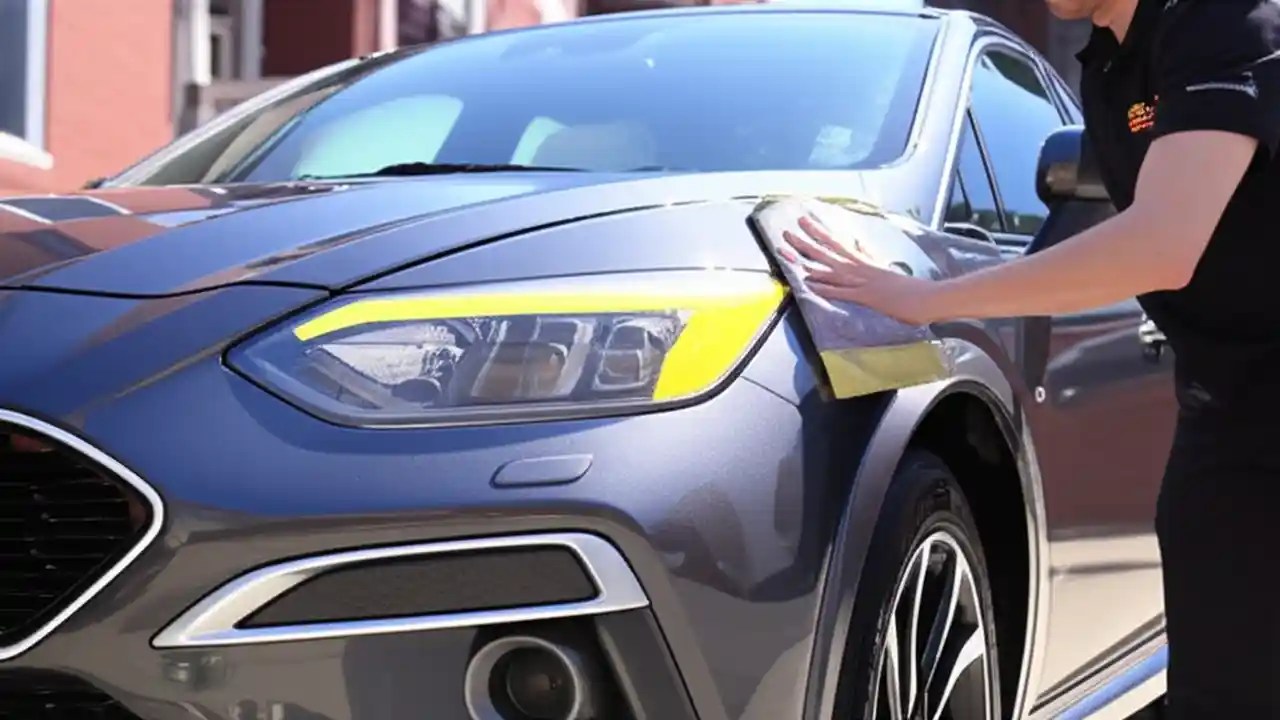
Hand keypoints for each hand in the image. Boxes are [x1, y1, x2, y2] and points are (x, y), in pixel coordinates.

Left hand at [780, 214, 941, 325]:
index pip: (837, 242)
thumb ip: (868, 255)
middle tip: (786, 230)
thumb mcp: (884, 266)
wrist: (928, 297)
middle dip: (806, 240)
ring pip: (829, 267)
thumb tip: (856, 243)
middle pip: (828, 251)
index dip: (819, 231)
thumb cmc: (908, 288)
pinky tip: (809, 282)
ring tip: (788, 250)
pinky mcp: (867, 296)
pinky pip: (842, 291)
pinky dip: (825, 286)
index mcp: (864, 261)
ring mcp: (862, 281)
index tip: (805, 220)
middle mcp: (860, 268)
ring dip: (808, 259)